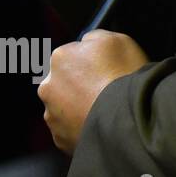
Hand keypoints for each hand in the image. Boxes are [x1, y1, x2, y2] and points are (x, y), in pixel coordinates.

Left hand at [38, 30, 149, 153]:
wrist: (126, 118)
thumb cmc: (122, 76)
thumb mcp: (117, 39)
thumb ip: (95, 36)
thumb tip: (88, 42)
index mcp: (60, 58)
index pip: (71, 54)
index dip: (90, 61)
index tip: (105, 68)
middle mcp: (48, 87)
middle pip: (64, 82)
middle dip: (80, 84)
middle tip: (106, 88)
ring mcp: (53, 116)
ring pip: (65, 107)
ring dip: (80, 106)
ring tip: (106, 108)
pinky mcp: (61, 140)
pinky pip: (71, 130)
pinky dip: (83, 126)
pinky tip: (102, 122)